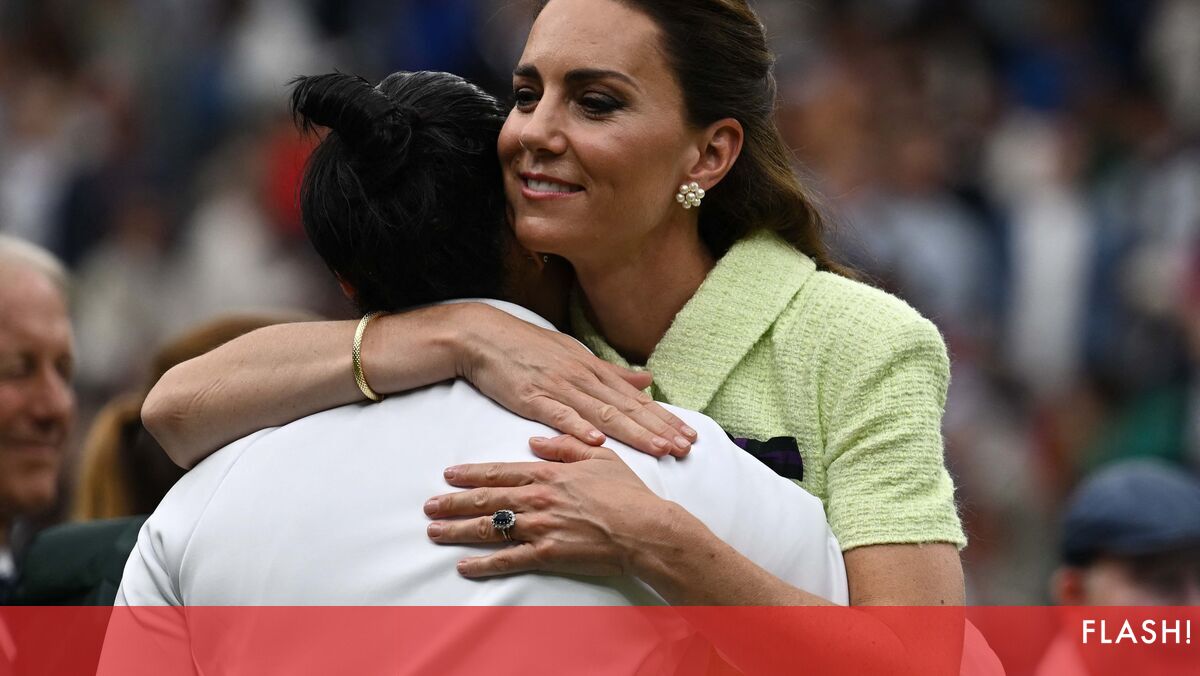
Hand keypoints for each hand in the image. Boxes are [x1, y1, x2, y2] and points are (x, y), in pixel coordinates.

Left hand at [424, 436, 672, 577]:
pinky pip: (508, 560)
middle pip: (486, 499)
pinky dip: (484, 564)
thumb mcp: (599, 457)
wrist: (645, 530)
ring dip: (459, 530)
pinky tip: (464, 565)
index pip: (500, 472)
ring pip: (490, 528)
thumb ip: (565, 446)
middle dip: (453, 503)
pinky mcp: (548, 555)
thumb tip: (535, 441)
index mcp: (549, 474)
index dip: (471, 473)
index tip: (449, 474)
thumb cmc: (628, 493)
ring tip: (435, 532)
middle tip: (428, 507)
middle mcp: (538, 499)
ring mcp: (541, 528)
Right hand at [453, 304, 695, 456]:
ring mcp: (559, 387)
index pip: (635, 398)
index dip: (663, 418)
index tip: (687, 435)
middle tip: (685, 448)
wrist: (482, 336)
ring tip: (659, 449)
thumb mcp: (575, 354)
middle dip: (659, 429)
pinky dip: (580, 429)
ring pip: (603, 414)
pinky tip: (598, 442)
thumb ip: (611, 372)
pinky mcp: (532, 397)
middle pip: (627, 408)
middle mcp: (582, 378)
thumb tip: (647, 379)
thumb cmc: (527, 347)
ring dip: (633, 433)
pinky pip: (560, 415)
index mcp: (593, 369)